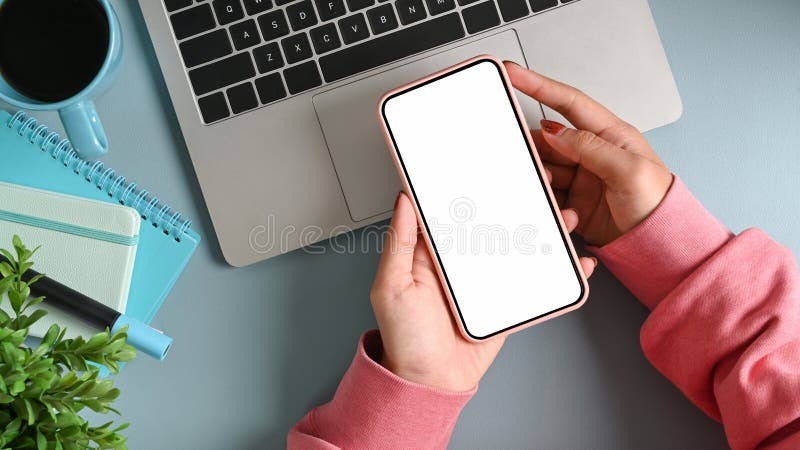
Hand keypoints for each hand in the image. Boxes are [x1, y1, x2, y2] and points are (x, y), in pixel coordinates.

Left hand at [370, 193, 596, 390]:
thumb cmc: (404, 338)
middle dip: (520, 199)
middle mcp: (463, 263)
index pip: (456, 210)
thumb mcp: (391, 287)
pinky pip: (535, 282)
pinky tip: (576, 261)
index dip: (474, 186)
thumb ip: (399, 244)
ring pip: (520, 246)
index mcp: (434, 253)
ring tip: (564, 213)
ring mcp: (487, 282)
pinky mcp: (506, 302)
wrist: (429, 383)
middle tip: (540, 180)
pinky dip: (559, 271)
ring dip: (544, 229)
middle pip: (496, 222)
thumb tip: (403, 200)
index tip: (493, 164)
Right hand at [505, 62, 673, 245]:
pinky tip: (565, 211)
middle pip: (548, 140)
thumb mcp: (629, 170)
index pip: (568, 102)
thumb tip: (556, 132)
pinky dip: (549, 201)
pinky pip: (549, 194)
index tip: (513, 73)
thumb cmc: (658, 205)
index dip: (538, 85)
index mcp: (610, 135)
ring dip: (542, 179)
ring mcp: (582, 177)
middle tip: (523, 157)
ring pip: (545, 169)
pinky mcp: (575, 201)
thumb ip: (590, 147)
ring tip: (553, 191)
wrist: (660, 246)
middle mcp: (593, 153)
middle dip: (534, 149)